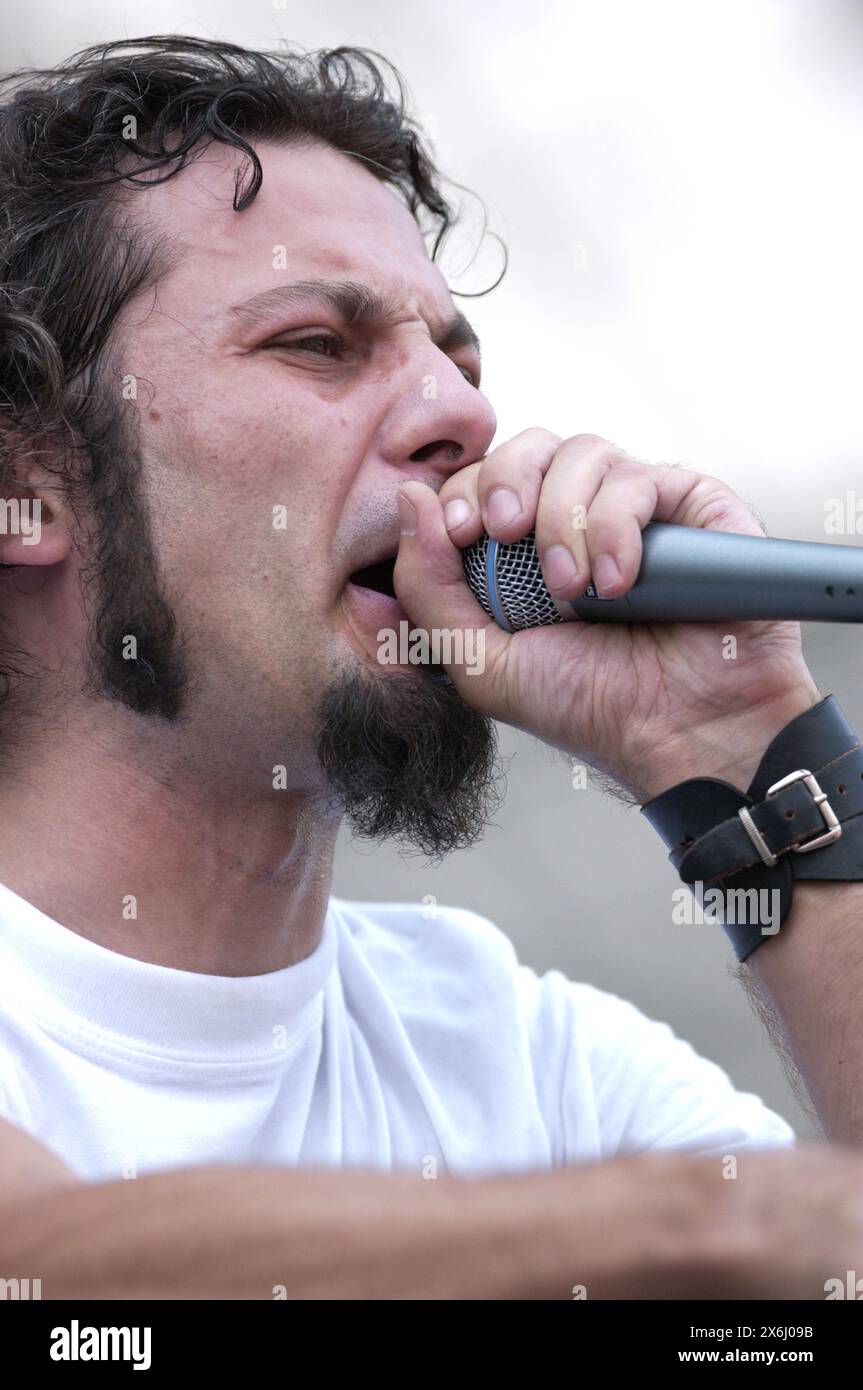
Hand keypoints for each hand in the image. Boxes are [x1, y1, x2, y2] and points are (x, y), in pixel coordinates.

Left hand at [393, 431, 819, 801]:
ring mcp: (641, 510)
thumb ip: (428, 587)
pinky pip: (642, 478)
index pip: (485, 481)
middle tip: (504, 531)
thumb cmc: (588, 706)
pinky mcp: (694, 509)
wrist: (679, 735)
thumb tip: (410, 498)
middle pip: (532, 446)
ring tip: (573, 589)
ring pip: (585, 452)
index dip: (465, 490)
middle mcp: (582, 520)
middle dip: (507, 479)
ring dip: (563, 517)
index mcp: (527, 551)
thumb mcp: (480, 660)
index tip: (462, 532)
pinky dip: (615, 526)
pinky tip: (618, 582)